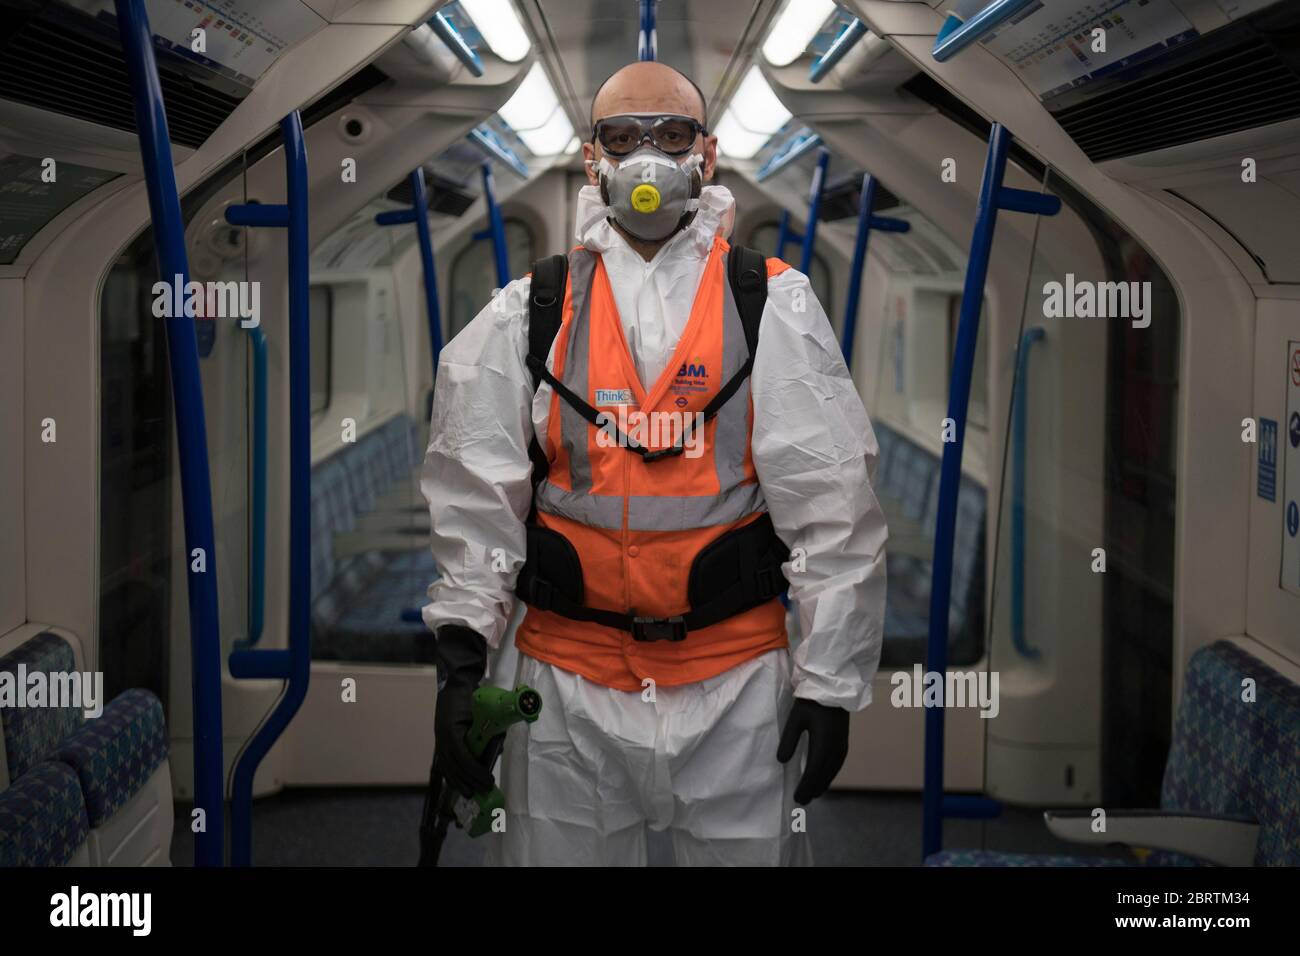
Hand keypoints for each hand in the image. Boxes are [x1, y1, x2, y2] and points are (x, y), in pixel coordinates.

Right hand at [434, 626, 494, 795]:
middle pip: (454, 767)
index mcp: (452, 730)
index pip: (462, 756)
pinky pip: (445, 764)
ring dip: (460, 783)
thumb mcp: (486, 707)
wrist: (455, 684)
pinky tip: (460, 785)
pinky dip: (453, 776)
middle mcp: (443, 738)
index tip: (487, 779)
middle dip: (469, 781)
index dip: (474, 771)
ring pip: (448, 768)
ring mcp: (440, 740)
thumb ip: (497, 721)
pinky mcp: (441, 742)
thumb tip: (507, 737)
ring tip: (472, 793)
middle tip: (484, 789)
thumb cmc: (472, 696)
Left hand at [777, 698, 849, 804]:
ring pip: (833, 772)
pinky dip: (829, 775)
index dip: (805, 787)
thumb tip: (782, 761)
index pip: (813, 773)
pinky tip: (824, 776)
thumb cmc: (812, 701)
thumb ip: (789, 741)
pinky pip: (837, 765)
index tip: (797, 798)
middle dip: (813, 789)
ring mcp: (842, 746)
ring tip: (813, 793)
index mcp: (823, 745)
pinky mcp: (844, 742)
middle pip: (824, 776)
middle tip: (803, 801)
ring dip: (823, 783)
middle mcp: (835, 749)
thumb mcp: (796, 719)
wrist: (834, 687)